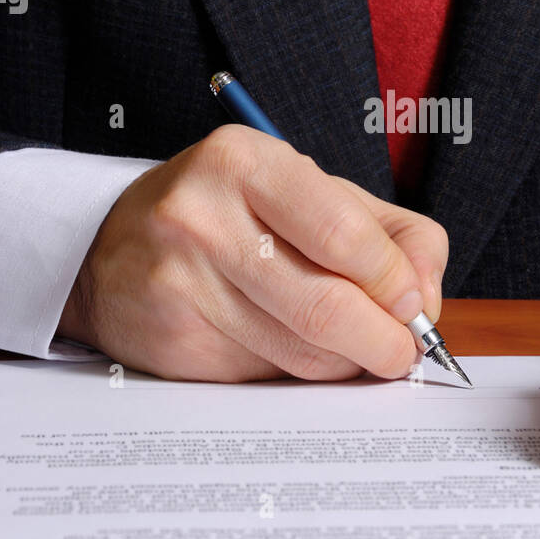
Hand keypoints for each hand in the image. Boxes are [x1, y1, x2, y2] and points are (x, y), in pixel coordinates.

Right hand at [58, 125, 447, 381]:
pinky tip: (294, 349)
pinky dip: (300, 374)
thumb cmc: (231, 214)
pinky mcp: (173, 344)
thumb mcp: (309, 192)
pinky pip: (267, 376)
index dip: (394, 280)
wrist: (112, 248)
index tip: (416, 305)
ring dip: (347, 362)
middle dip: (384, 340)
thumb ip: (389, 233)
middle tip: (403, 351)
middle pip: (326, 304)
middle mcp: (202, 218)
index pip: (342, 233)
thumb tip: (427, 298)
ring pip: (301, 351)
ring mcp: (180, 284)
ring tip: (357, 349)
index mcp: (244, 162)